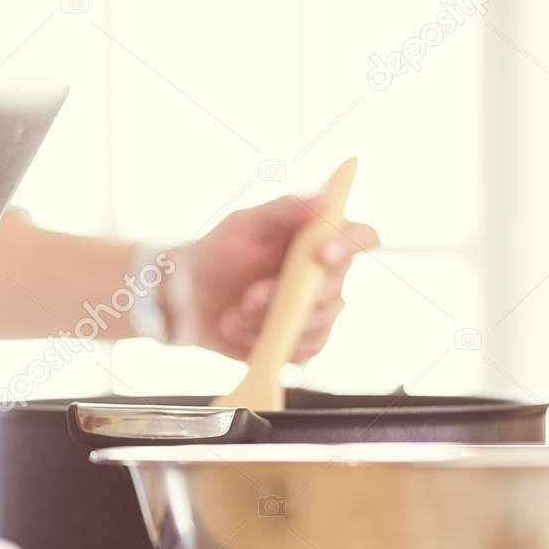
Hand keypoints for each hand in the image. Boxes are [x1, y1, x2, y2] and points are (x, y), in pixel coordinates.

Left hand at [163, 194, 378, 360]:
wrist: (187, 302)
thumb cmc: (215, 254)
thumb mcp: (242, 226)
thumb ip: (282, 210)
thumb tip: (325, 197)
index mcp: (317, 238)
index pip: (360, 237)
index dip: (349, 247)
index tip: (321, 256)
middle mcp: (325, 274)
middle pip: (335, 290)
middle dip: (286, 298)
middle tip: (249, 298)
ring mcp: (317, 310)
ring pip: (317, 325)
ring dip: (270, 323)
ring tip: (235, 315)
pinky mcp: (302, 341)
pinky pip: (303, 351)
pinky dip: (267, 344)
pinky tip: (240, 331)